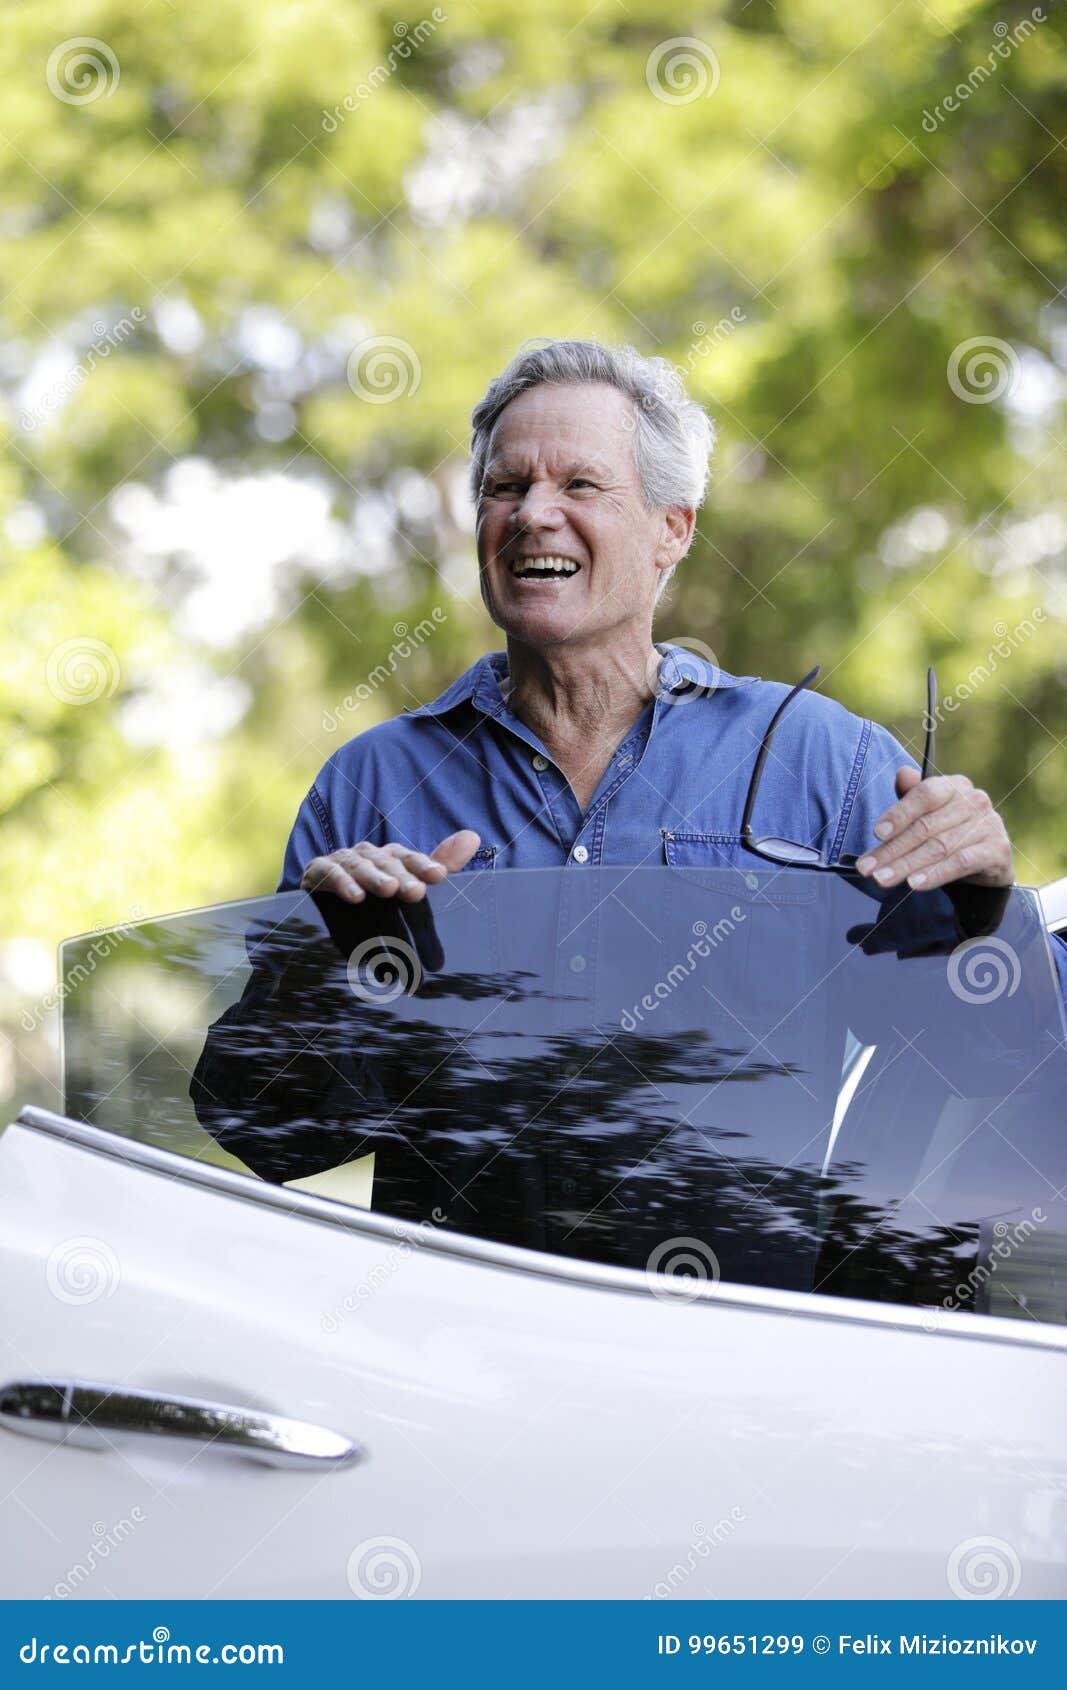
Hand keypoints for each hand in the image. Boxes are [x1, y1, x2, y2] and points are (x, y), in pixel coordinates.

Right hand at [300, 830, 480, 902]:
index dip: (424, 865)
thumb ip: (438, 864)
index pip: (410, 858)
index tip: (439, 877)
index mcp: (390, 858)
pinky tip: (354, 896)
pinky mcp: (316, 873)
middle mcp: (367, 855)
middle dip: (402, 876)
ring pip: (359, 865)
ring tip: (388, 890)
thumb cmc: (374, 898)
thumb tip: (473, 837)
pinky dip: (341, 883)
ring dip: (374, 877)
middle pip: (386, 862)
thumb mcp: (408, 885)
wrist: (325, 910)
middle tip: (416, 892)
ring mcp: (341, 862)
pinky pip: (328, 873)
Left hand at [855, 768, 1012, 891]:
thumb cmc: (949, 831)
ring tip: (882, 879)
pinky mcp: (997, 850)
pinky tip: (914, 884)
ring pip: (939, 847)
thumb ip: (910, 797)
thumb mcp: (927, 814)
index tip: (877, 833)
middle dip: (892, 850)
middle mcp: (975, 800)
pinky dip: (935, 874)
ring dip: (906, 866)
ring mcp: (989, 824)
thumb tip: (902, 774)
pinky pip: (960, 862)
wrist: (987, 862)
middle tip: (867, 869)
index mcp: (954, 785)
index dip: (900, 813)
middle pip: (926, 827)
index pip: (925, 794)